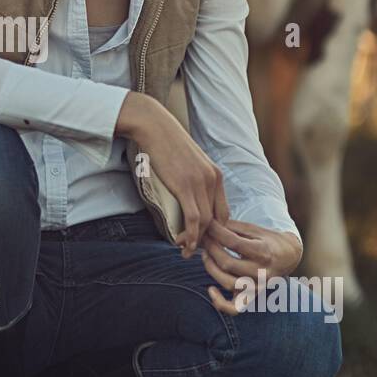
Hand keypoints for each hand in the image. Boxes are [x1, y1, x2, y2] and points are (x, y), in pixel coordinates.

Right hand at [116, 92, 229, 256]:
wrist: (153, 126)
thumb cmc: (164, 143)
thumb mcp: (187, 162)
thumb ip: (192, 179)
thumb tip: (186, 196)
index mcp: (215, 175)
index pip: (223, 211)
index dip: (214, 230)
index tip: (201, 239)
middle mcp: (213, 179)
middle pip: (217, 219)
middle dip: (206, 239)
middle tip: (193, 250)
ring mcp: (201, 183)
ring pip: (206, 222)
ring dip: (196, 241)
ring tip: (185, 250)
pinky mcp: (186, 186)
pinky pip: (194, 219)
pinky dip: (190, 235)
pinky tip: (181, 242)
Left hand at [200, 217, 302, 314]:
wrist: (288, 256)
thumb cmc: (268, 240)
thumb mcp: (255, 229)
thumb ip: (233, 227)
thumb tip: (210, 223)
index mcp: (264, 252)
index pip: (234, 243)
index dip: (216, 233)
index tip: (208, 225)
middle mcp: (261, 272)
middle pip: (227, 263)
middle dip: (211, 249)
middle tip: (204, 238)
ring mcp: (257, 286)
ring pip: (228, 283)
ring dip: (211, 268)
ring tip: (205, 255)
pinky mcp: (252, 297)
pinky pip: (234, 308)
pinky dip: (220, 302)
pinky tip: (210, 289)